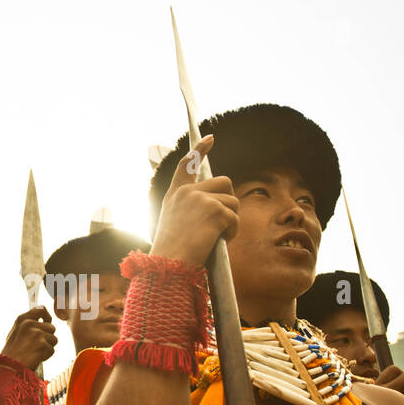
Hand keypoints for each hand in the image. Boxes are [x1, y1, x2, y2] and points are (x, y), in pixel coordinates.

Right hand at [0, 307, 56, 371]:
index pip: (41, 309)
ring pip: (54, 339)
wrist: (8, 368)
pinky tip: (34, 358)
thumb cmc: (12, 353)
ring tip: (34, 353)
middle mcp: (29, 323)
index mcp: (22, 319)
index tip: (48, 322)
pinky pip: (51, 350)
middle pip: (52, 328)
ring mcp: (36, 333)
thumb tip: (44, 319)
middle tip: (36, 347)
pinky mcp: (42, 344)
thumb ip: (29, 325)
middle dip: (48, 338)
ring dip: (47, 347)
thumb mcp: (16, 333)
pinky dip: (45, 356)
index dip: (48, 316)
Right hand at [150, 135, 238, 267]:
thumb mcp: (175, 225)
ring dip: (231, 220)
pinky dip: (232, 232)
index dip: (199, 150)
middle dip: (229, 200)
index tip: (211, 138)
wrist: (168, 266)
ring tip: (215, 237)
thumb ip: (191, 212)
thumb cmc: (171, 255)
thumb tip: (219, 209)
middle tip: (223, 222)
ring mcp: (201, 198)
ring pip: (233, 202)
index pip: (187, 165)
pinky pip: (235, 218)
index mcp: (175, 195)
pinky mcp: (215, 209)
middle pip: (224, 182)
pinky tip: (218, 242)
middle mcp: (187, 192)